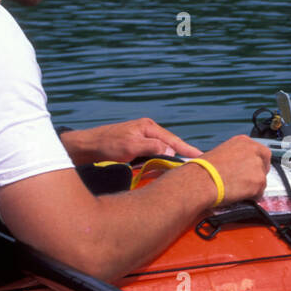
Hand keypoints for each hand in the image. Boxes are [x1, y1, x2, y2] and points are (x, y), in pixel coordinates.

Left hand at [62, 118, 200, 164]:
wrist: (88, 145)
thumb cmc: (107, 145)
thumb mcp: (130, 146)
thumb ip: (152, 148)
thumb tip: (171, 152)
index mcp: (148, 127)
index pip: (173, 140)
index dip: (187, 149)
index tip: (202, 156)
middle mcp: (147, 129)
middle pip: (170, 143)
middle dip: (184, 152)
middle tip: (200, 162)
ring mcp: (142, 136)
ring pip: (163, 148)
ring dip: (174, 156)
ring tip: (188, 164)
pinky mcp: (137, 144)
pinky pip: (156, 151)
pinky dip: (163, 157)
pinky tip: (168, 164)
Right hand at [194, 135, 271, 204]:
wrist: (202, 180)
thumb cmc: (205, 169)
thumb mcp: (222, 153)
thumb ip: (235, 157)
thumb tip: (238, 166)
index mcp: (243, 141)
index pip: (260, 152)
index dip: (256, 163)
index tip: (251, 170)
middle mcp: (253, 150)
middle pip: (264, 164)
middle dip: (257, 174)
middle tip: (246, 182)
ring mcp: (257, 165)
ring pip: (262, 179)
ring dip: (253, 186)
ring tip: (237, 189)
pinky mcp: (259, 180)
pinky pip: (260, 192)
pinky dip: (252, 196)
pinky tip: (239, 194)